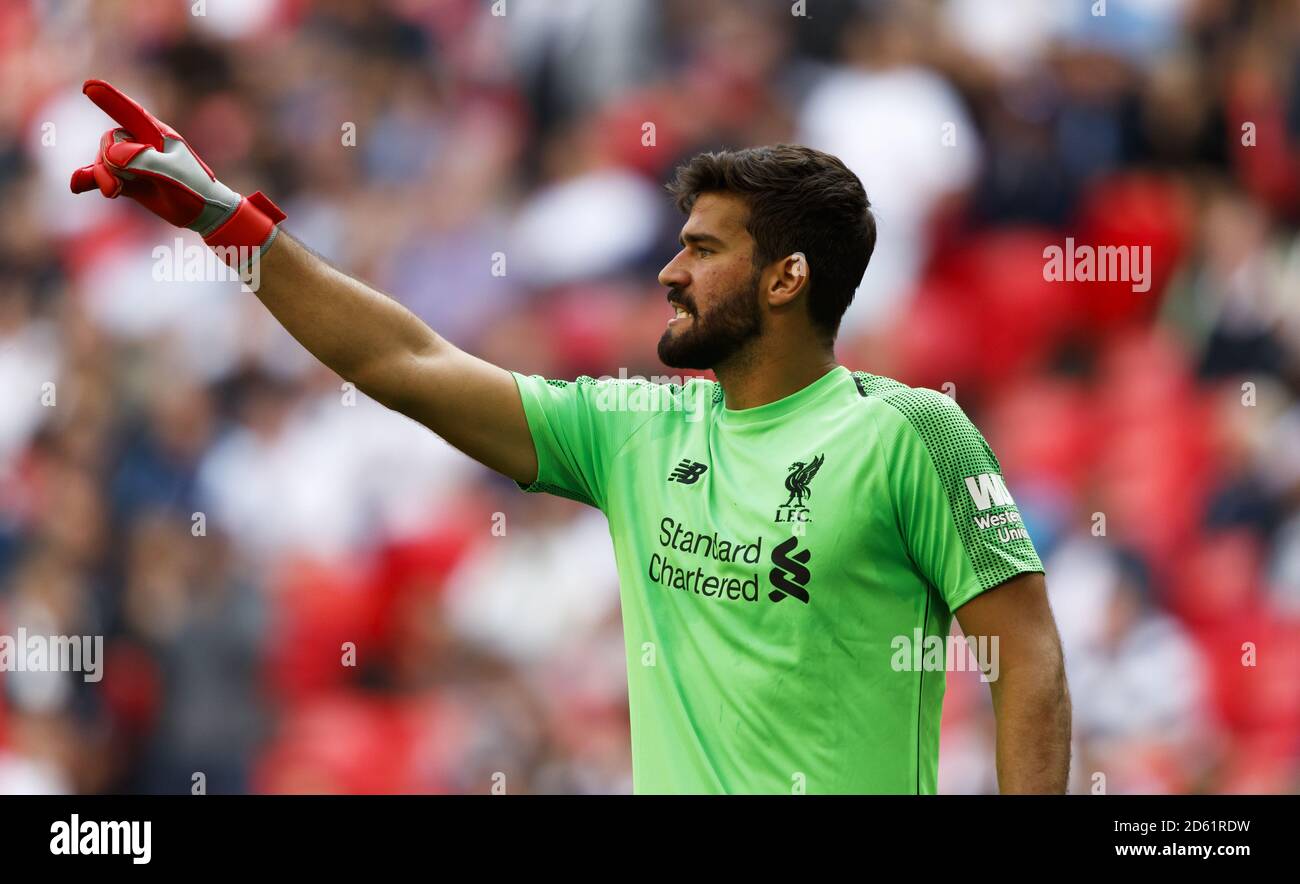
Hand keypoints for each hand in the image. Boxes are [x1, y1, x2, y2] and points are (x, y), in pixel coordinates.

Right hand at [70, 79, 284, 261]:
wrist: (202, 214)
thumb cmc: (195, 189)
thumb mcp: (173, 174)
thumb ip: (143, 161)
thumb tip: (111, 156)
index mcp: (156, 133)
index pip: (129, 112)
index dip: (110, 99)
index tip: (89, 87)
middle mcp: (141, 143)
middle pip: (109, 141)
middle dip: (107, 162)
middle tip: (117, 186)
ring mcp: (132, 161)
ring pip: (103, 160)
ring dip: (102, 176)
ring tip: (114, 192)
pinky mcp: (126, 179)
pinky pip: (100, 174)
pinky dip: (88, 179)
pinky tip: (77, 186)